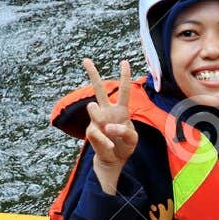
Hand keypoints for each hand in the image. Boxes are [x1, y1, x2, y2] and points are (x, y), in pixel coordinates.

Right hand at [81, 58, 138, 195]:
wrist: (114, 159)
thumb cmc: (125, 144)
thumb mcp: (133, 138)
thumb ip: (125, 131)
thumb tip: (108, 127)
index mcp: (120, 110)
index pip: (123, 91)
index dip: (124, 77)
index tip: (124, 62)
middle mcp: (107, 111)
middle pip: (99, 90)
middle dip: (92, 74)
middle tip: (85, 59)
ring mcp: (97, 120)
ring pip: (93, 109)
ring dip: (99, 116)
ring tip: (107, 127)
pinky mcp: (91, 131)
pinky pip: (97, 133)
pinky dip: (106, 141)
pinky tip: (110, 146)